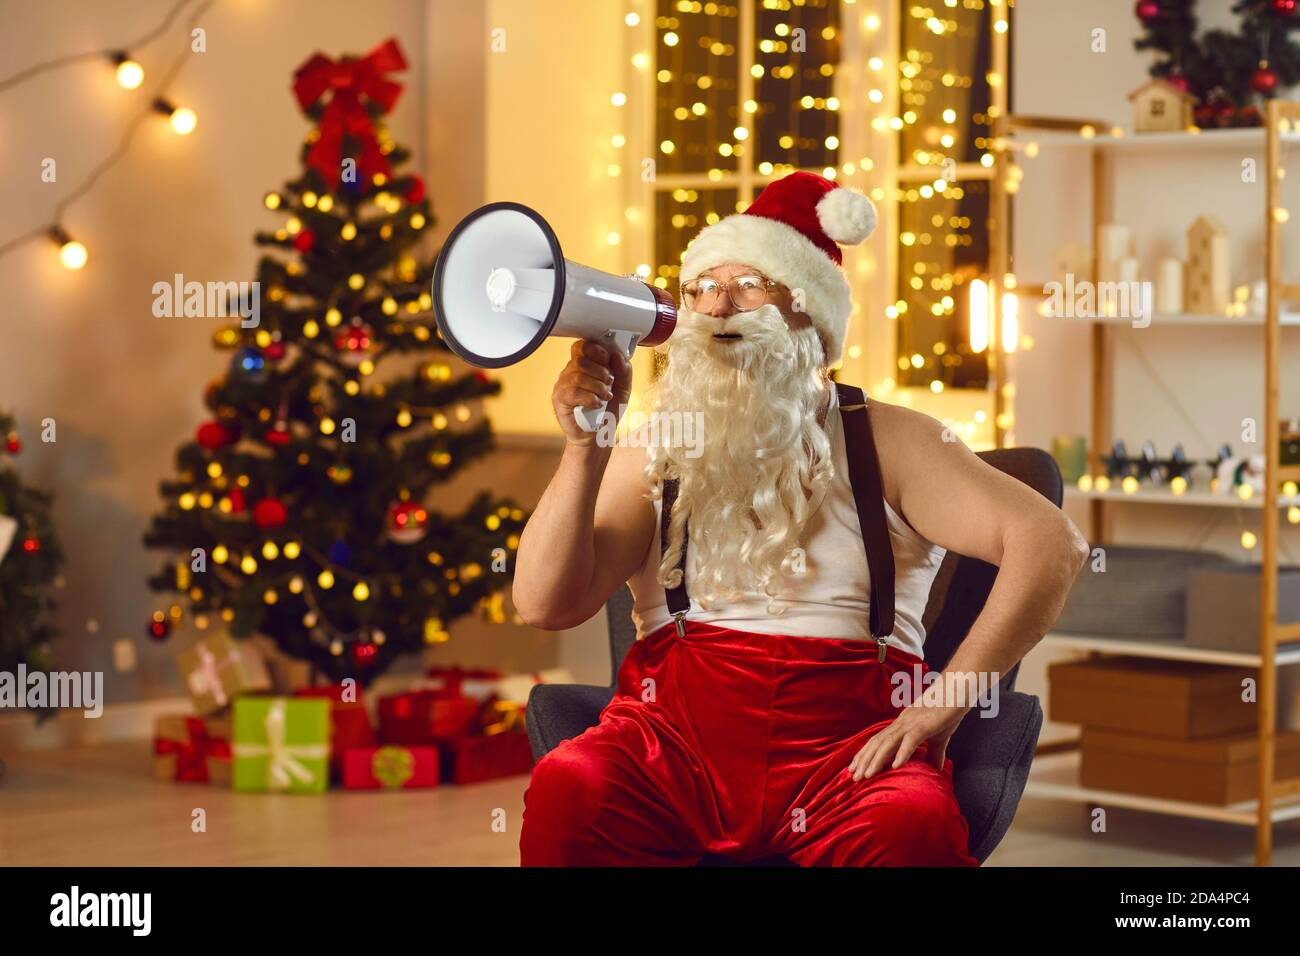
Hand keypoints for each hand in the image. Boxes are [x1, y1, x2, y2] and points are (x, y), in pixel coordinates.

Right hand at [551, 339, 632, 446]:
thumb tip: (617, 356)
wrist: (598, 436)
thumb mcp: (623, 389)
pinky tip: (597, 404)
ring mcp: (562, 386)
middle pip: (581, 360)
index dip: (596, 351)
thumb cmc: (606, 412)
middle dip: (601, 371)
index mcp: (584, 366)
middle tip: (609, 383)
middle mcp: (570, 373)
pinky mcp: (560, 400)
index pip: (583, 346)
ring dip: (597, 386)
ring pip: (578, 376)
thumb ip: (624, 371)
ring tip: (605, 396)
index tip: (608, 360)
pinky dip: (590, 398)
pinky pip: (573, 392)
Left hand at [848, 701, 967, 780]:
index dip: (865, 754)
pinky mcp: (925, 725)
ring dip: (876, 760)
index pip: (878, 740)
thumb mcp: (939, 737)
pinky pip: (911, 741)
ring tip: (867, 775)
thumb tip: (936, 769)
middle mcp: (902, 723)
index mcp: (902, 725)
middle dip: (864, 760)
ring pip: (888, 743)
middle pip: (878, 743)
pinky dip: (902, 753)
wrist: (957, 691)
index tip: (854, 768)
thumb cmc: (947, 712)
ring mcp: (912, 723)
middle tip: (854, 776)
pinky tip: (896, 766)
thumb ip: (935, 753)